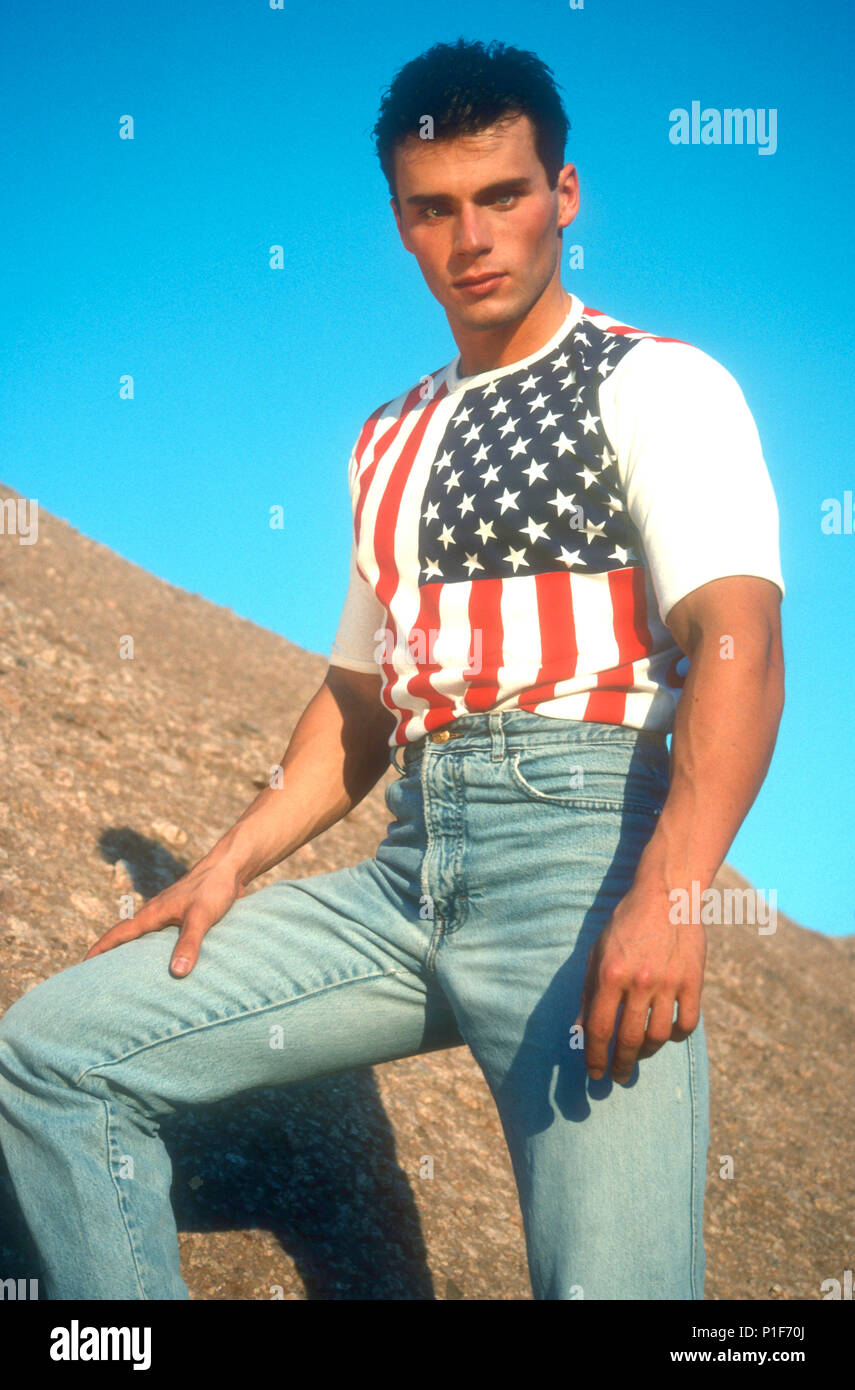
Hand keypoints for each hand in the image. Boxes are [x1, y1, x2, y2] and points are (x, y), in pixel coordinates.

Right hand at [83, 856, 248, 975]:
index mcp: (153, 913)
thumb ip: (189, 943)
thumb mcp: (201, 917)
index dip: (100, 949)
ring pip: (146, 936)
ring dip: (136, 952)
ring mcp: (171, 913)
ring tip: (129, 975)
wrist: (232, 866)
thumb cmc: (214, 887)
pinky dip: (158, 949)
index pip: (119, 933)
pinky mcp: (185, 915)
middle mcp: (157, 913)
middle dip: (112, 955)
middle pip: (128, 937)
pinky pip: (165, 936)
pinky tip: (167, 962)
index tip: (82, 965)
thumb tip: (176, 973)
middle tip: (98, 978)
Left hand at [572, 886, 705, 1083]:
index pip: (599, 1029)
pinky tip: (666, 1034)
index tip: (594, 1074)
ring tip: (639, 1054)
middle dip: (620, 1065)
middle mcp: (639, 981)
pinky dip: (676, 1036)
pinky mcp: (694, 981)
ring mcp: (669, 982)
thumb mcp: (597, 953)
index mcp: (610, 974)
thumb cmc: (626, 924)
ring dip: (646, 1052)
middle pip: (628, 1039)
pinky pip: (687, 1023)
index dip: (594, 1057)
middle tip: (618, 1076)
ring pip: (658, 1037)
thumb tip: (580, 1031)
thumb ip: (588, 993)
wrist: (666, 894)